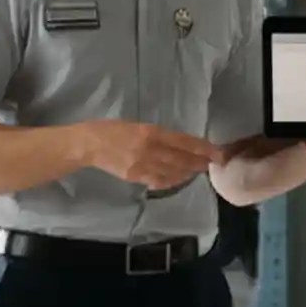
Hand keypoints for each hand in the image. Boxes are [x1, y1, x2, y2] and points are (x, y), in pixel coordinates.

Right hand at [81, 120, 221, 189]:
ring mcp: (143, 166)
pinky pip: (160, 182)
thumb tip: (178, 143)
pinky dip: (173, 181)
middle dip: (200, 162)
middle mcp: (150, 150)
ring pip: (174, 173)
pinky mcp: (135, 178)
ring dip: (189, 172)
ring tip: (199, 170)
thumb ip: (157, 134)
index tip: (217, 152)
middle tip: (214, 163)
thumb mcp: (137, 125)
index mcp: (150, 132)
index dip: (203, 149)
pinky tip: (180, 179)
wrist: (88, 145)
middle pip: (182, 159)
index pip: (184, 142)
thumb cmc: (111, 129)